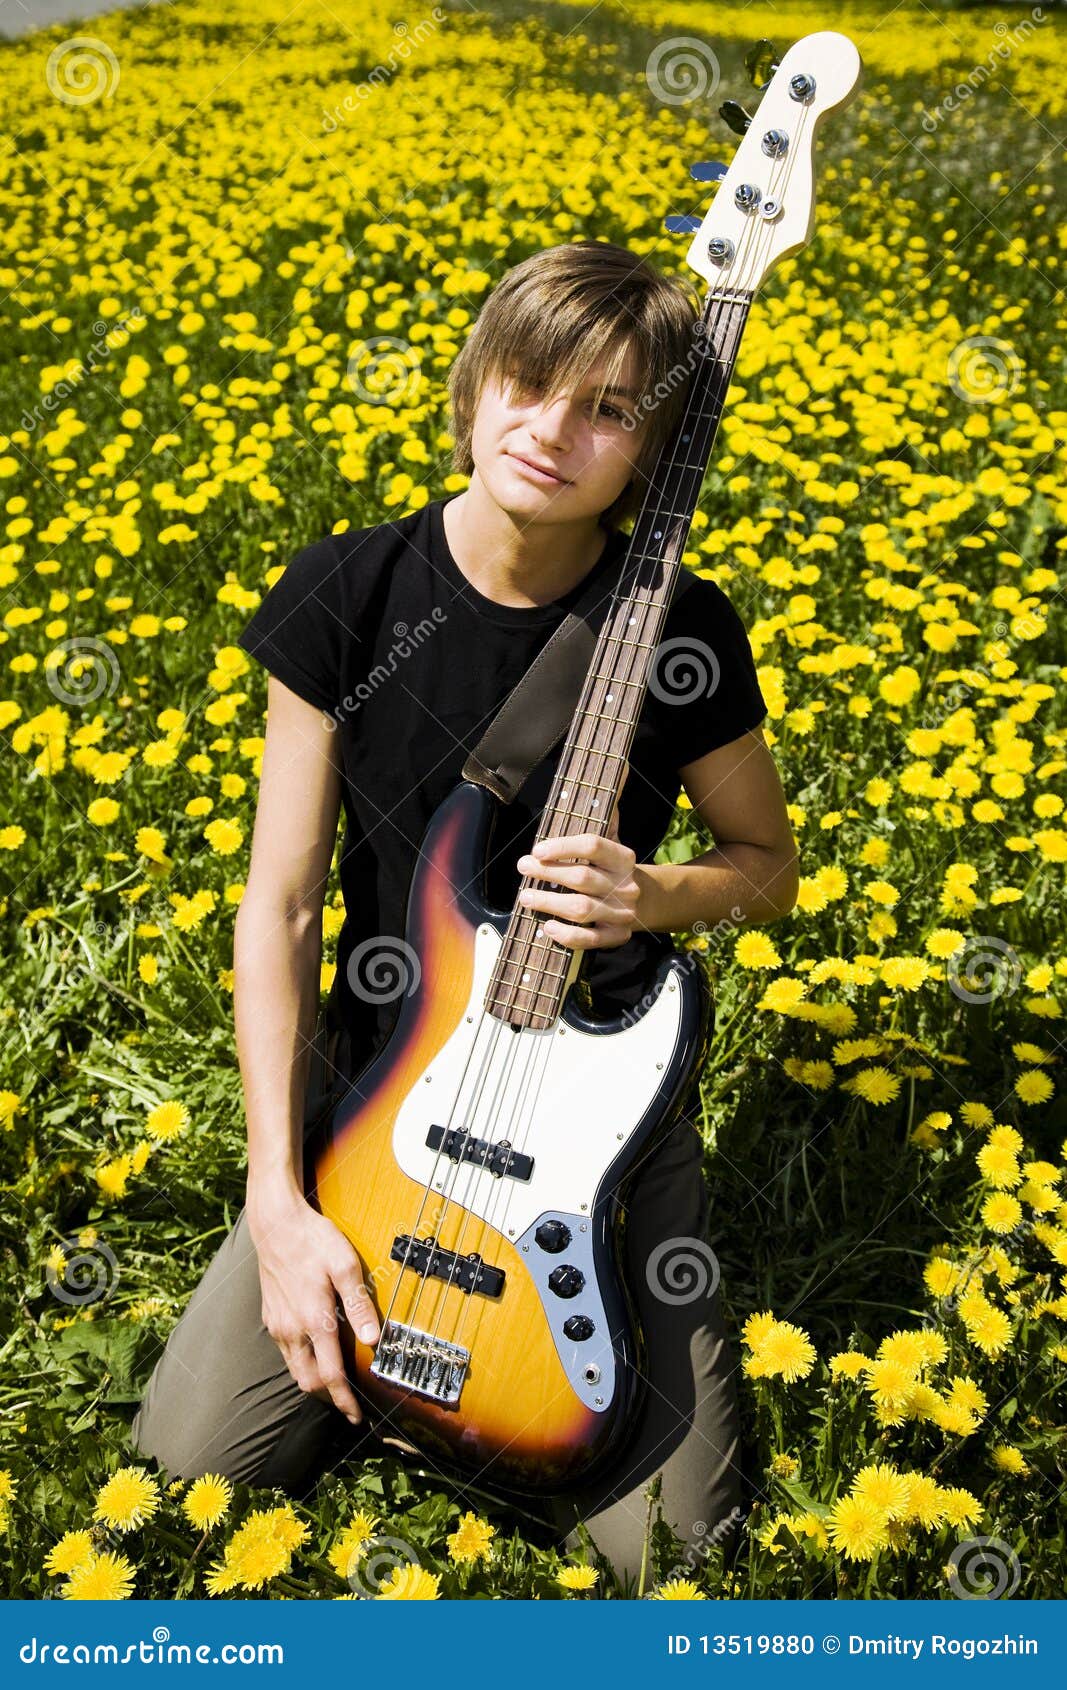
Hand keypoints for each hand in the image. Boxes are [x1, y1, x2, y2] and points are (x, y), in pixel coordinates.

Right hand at [246, 1189, 379, 1424]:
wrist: (275, 1223)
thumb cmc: (313, 1240)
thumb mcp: (345, 1265)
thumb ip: (359, 1303)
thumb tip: (373, 1338)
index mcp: (314, 1320)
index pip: (331, 1375)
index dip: (344, 1401)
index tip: (356, 1416)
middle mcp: (292, 1329)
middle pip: (309, 1382)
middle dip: (329, 1397)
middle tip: (349, 1400)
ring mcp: (278, 1325)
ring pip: (295, 1369)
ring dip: (314, 1380)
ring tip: (335, 1378)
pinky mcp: (270, 1317)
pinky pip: (286, 1352)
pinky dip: (301, 1361)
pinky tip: (315, 1350)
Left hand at [515, 771, 639, 951]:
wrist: (644, 901)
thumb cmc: (612, 864)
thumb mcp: (613, 832)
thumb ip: (608, 802)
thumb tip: (622, 763)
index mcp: (624, 856)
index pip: (593, 845)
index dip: (563, 846)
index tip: (537, 848)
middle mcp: (625, 885)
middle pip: (583, 878)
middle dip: (548, 873)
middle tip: (523, 867)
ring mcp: (622, 913)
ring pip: (583, 910)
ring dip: (550, 904)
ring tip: (525, 897)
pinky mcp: (616, 937)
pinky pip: (590, 941)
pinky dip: (567, 935)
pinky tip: (547, 927)